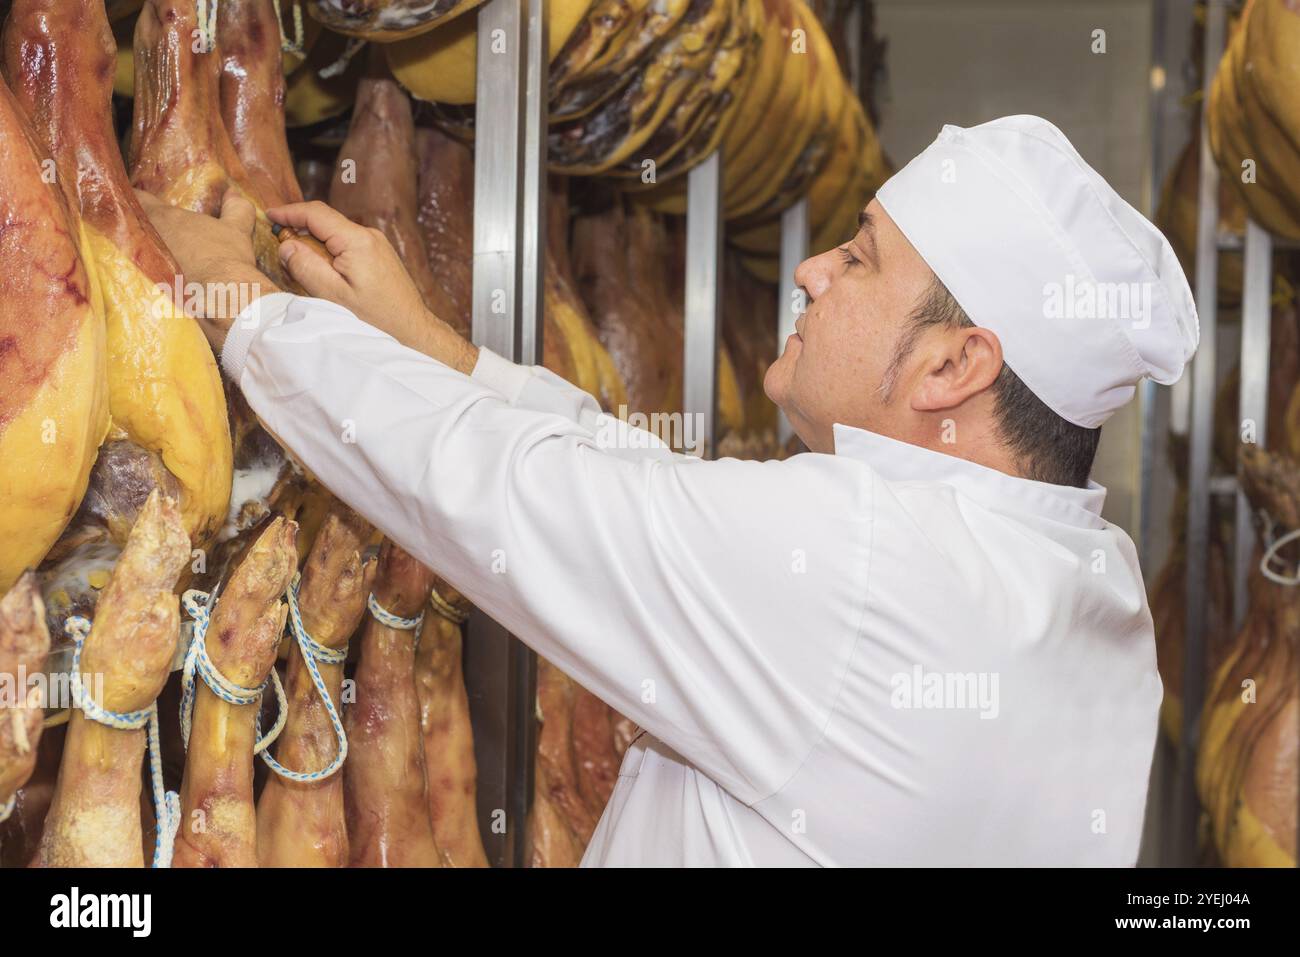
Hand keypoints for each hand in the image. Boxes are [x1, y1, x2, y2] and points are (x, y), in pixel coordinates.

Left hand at [136, 187, 277, 350]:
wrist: (223, 297)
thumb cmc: (227, 258)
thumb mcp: (237, 229)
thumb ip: (235, 208)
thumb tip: (233, 192)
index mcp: (164, 217)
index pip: (136, 197)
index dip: (136, 198)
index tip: (140, 201)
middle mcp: (146, 237)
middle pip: (127, 224)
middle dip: (134, 225)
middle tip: (145, 229)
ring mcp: (142, 264)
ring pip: (129, 251)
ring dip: (136, 251)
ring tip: (149, 256)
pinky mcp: (145, 288)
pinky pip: (136, 276)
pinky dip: (141, 275)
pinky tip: (153, 280)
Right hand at [267, 201, 476, 374]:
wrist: (412, 329)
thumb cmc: (376, 318)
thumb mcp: (333, 295)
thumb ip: (306, 267)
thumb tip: (286, 245)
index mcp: (357, 240)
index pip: (316, 213)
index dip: (289, 211)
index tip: (269, 215)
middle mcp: (369, 235)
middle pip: (325, 222)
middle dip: (300, 230)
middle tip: (279, 245)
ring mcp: (377, 243)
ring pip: (336, 234)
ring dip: (315, 244)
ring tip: (300, 265)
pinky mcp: (380, 254)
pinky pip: (348, 244)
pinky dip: (330, 252)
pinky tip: (323, 272)